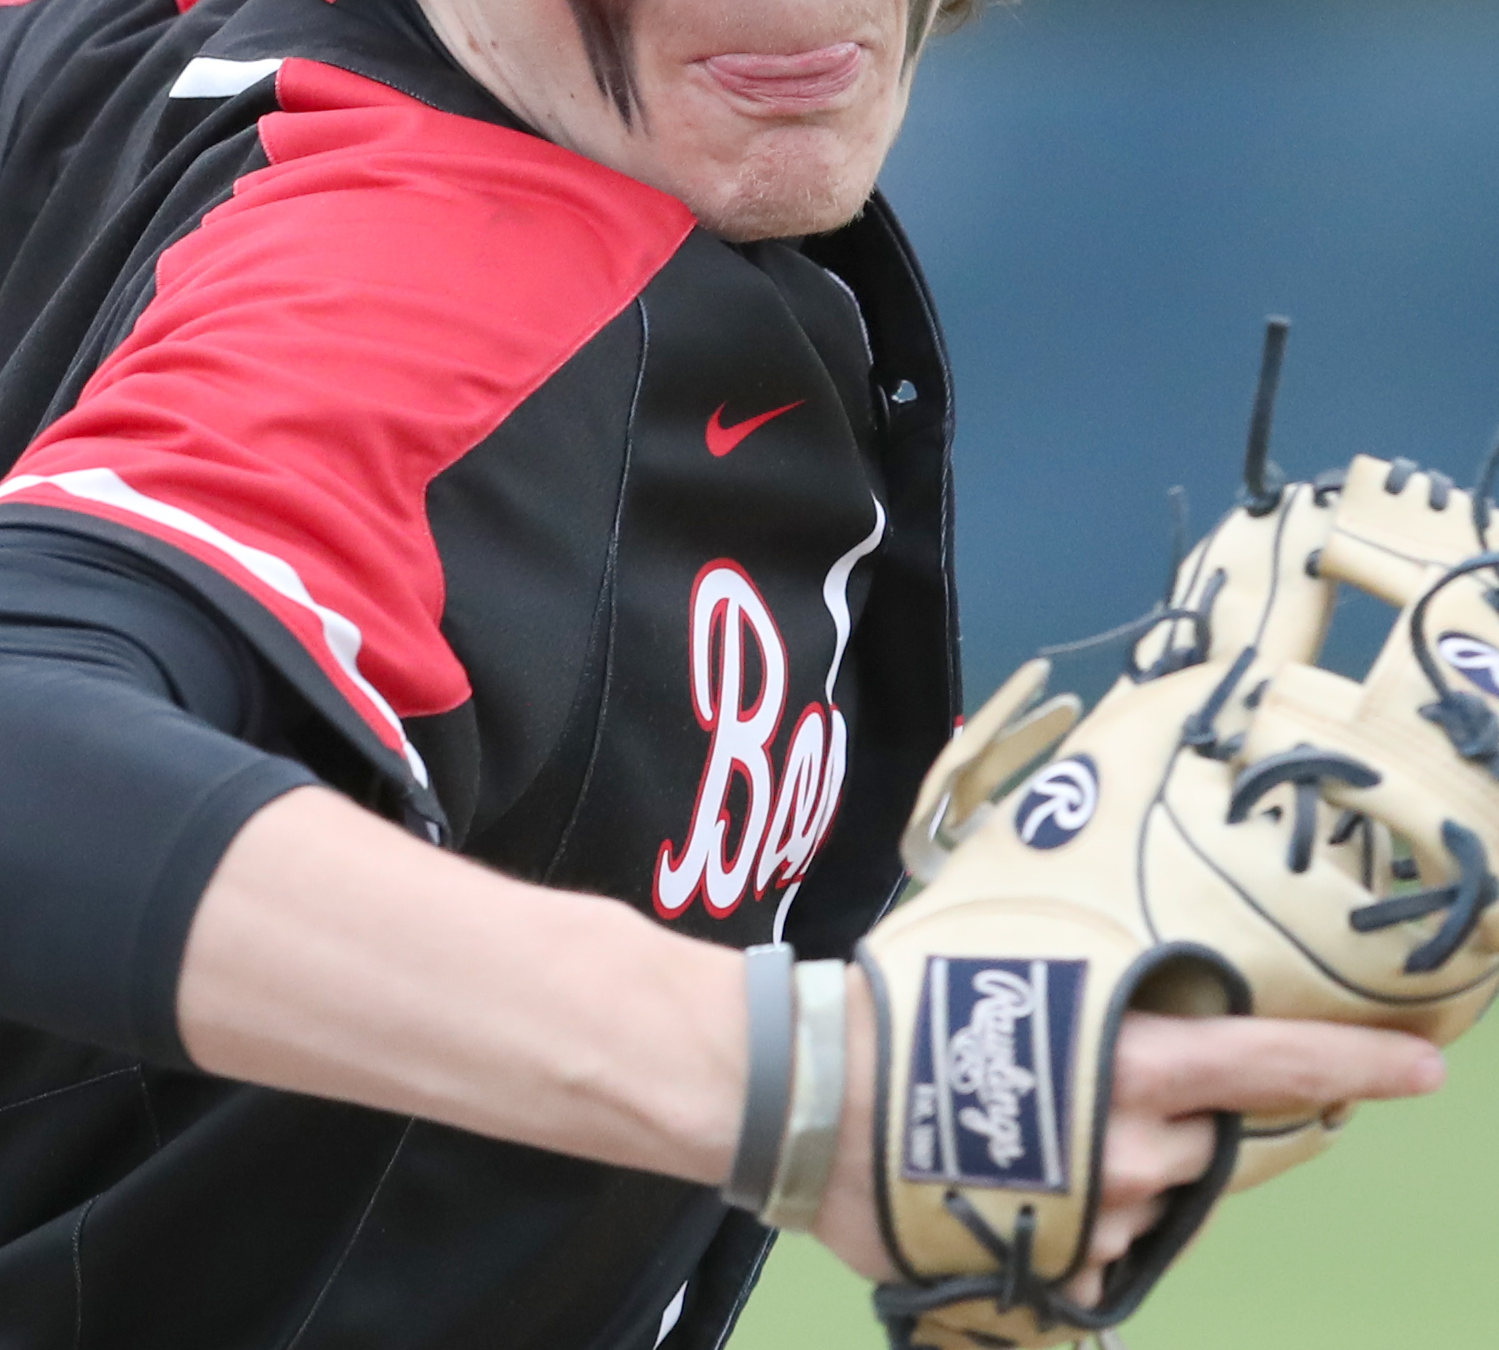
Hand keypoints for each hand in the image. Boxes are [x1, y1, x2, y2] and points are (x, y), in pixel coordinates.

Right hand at [812, 988, 1440, 1294]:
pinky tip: (1005, 1190)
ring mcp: (1099, 1216)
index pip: (1271, 1059)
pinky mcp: (1055, 1272)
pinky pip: (1097, 1256)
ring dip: (1114, 1172)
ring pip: (1150, 1197)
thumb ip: (1079, 986)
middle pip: (1204, 1137)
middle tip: (1076, 1085)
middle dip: (1163, 1116)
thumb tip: (1117, 978)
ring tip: (1017, 1133)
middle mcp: (1134, 1142)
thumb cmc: (899, 1004)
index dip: (1355, 1064)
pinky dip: (1071, 1228)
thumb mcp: (1002, 961)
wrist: (806, 1091)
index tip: (1427, 1068)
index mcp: (1131, 1056)